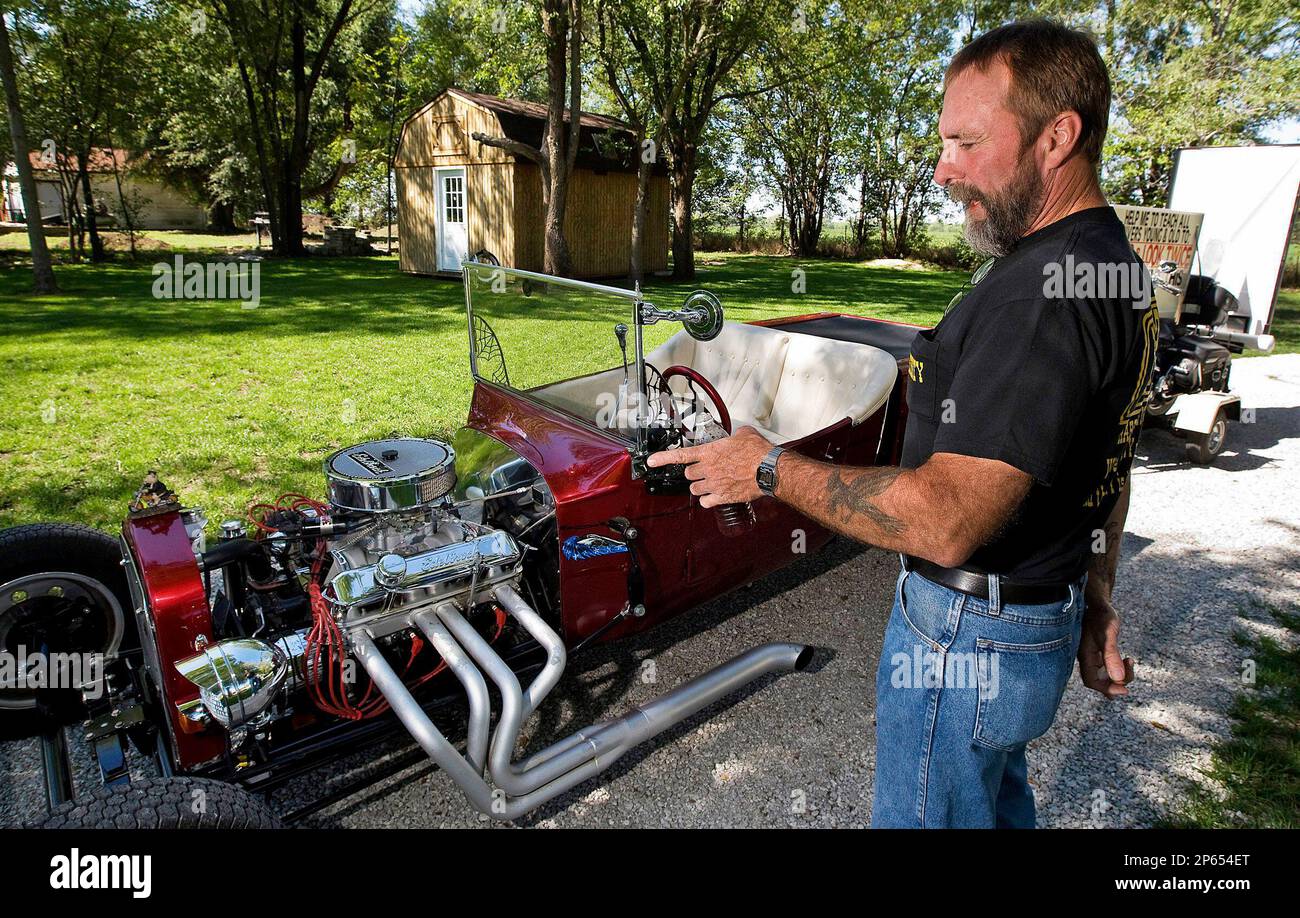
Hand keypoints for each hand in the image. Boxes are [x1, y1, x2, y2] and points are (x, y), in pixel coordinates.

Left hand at [646, 426, 771, 507]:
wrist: (769, 469)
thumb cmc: (759, 452)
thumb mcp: (745, 434)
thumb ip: (734, 435)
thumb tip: (737, 435)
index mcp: (710, 452)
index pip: (680, 455)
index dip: (663, 459)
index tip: (651, 462)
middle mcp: (708, 468)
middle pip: (688, 474)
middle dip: (693, 473)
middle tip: (704, 471)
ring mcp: (714, 484)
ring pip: (695, 489)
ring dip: (699, 486)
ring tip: (710, 483)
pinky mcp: (723, 496)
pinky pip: (706, 502)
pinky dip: (707, 500)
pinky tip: (713, 496)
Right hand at [1077, 593, 1134, 697]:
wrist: (1097, 601)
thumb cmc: (1101, 615)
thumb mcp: (1108, 634)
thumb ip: (1111, 656)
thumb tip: (1119, 679)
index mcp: (1084, 655)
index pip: (1092, 681)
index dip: (1107, 689)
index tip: (1126, 688)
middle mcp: (1085, 657)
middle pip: (1097, 680)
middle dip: (1115, 682)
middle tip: (1130, 670)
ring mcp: (1089, 654)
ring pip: (1102, 673)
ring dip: (1118, 673)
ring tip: (1130, 660)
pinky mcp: (1095, 650)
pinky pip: (1104, 666)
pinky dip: (1116, 668)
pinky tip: (1126, 661)